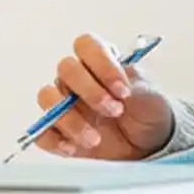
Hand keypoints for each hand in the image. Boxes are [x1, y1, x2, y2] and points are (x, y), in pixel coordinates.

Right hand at [33, 33, 174, 159]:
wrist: (149, 144)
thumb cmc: (148, 111)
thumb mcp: (151, 97)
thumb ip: (136, 87)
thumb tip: (120, 88)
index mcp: (101, 62)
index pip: (87, 46)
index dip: (101, 64)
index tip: (122, 89)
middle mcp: (79, 79)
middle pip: (66, 69)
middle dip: (90, 91)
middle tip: (114, 111)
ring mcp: (66, 104)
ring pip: (48, 98)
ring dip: (69, 118)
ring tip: (95, 138)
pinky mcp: (59, 131)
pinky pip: (42, 131)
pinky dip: (53, 139)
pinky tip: (72, 148)